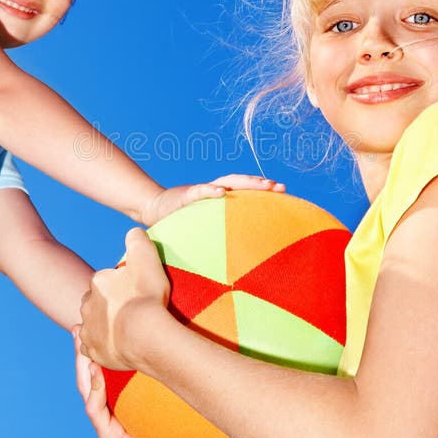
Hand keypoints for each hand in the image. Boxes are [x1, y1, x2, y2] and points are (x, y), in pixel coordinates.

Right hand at [74, 329, 194, 437]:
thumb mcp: (163, 409)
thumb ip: (164, 389)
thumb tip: (183, 360)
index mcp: (117, 405)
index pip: (102, 372)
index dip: (96, 350)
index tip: (94, 325)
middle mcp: (108, 412)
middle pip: (88, 376)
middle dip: (81, 352)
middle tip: (77, 327)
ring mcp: (105, 425)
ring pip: (87, 390)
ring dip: (82, 367)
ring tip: (80, 345)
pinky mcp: (108, 437)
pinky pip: (97, 410)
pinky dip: (94, 391)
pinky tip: (94, 373)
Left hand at [79, 227, 171, 369]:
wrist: (143, 335)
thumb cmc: (145, 296)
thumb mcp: (146, 257)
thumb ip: (138, 239)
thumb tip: (133, 233)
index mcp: (98, 282)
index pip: (105, 279)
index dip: (121, 284)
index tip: (135, 290)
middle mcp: (88, 305)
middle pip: (96, 301)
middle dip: (108, 304)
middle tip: (130, 310)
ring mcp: (89, 330)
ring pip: (93, 324)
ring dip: (104, 325)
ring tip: (125, 329)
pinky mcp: (93, 351)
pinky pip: (93, 348)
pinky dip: (101, 346)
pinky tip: (115, 345)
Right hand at [141, 174, 284, 226]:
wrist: (153, 209)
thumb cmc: (181, 220)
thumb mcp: (205, 225)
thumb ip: (222, 232)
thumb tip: (245, 255)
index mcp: (220, 198)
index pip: (245, 190)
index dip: (263, 190)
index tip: (284, 191)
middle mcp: (214, 191)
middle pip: (241, 183)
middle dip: (261, 184)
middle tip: (280, 187)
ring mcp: (201, 191)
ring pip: (227, 182)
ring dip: (246, 182)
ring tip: (263, 184)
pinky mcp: (184, 196)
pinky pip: (199, 192)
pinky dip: (210, 190)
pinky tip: (220, 192)